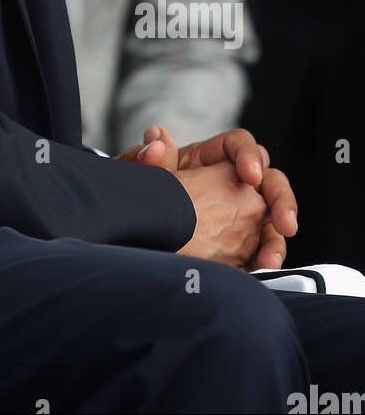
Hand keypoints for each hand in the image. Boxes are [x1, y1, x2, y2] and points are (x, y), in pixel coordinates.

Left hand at [119, 125, 297, 269]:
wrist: (130, 232)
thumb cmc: (137, 194)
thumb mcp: (138, 175)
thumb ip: (146, 158)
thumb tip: (156, 140)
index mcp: (208, 158)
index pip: (239, 145)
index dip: (248, 156)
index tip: (248, 175)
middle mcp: (231, 183)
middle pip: (269, 181)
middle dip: (282, 201)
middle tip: (285, 223)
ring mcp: (239, 215)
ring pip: (272, 220)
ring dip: (277, 240)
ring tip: (269, 262)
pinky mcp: (239, 244)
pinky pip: (260, 250)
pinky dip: (264, 261)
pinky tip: (261, 274)